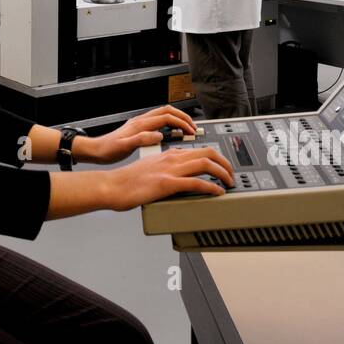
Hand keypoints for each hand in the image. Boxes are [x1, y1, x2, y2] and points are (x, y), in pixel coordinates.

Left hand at [76, 105, 199, 163]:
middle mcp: (141, 121)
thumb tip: (159, 135)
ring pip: (163, 115)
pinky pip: (158, 122)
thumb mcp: (124, 147)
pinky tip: (171, 135)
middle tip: (193, 128)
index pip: (167, 117)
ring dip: (177, 120)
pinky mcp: (138, 129)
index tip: (191, 131)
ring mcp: (140, 124)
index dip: (182, 122)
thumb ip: (141, 140)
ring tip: (186, 130)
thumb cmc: (107, 150)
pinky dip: (169, 125)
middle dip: (183, 117)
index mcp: (140, 124)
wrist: (94, 150)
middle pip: (168, 111)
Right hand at [102, 147, 234, 210]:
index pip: (198, 149)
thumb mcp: (150, 169)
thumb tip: (176, 176)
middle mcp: (171, 158)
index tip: (222, 166)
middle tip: (231, 174)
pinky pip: (195, 183)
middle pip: (207, 152)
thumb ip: (165, 169)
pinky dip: (211, 187)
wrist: (112, 186)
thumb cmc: (127, 181)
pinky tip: (217, 193)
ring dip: (222, 173)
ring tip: (229, 182)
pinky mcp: (167, 184)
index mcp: (168, 154)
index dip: (215, 157)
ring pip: (205, 163)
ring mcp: (170, 170)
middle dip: (225, 162)